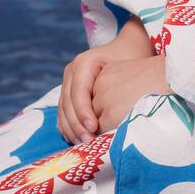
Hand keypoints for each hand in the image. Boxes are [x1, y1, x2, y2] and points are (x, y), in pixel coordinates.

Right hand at [58, 18, 155, 143]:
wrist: (127, 48)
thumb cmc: (132, 58)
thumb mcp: (128, 68)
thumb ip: (119, 88)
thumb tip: (114, 117)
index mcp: (84, 63)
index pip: (78, 92)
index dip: (83, 112)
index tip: (93, 128)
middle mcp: (72, 72)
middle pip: (68, 103)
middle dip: (77, 125)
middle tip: (89, 142)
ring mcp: (68, 82)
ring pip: (62, 110)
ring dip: (72, 130)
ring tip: (84, 145)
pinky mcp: (68, 93)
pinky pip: (63, 113)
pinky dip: (69, 128)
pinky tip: (79, 140)